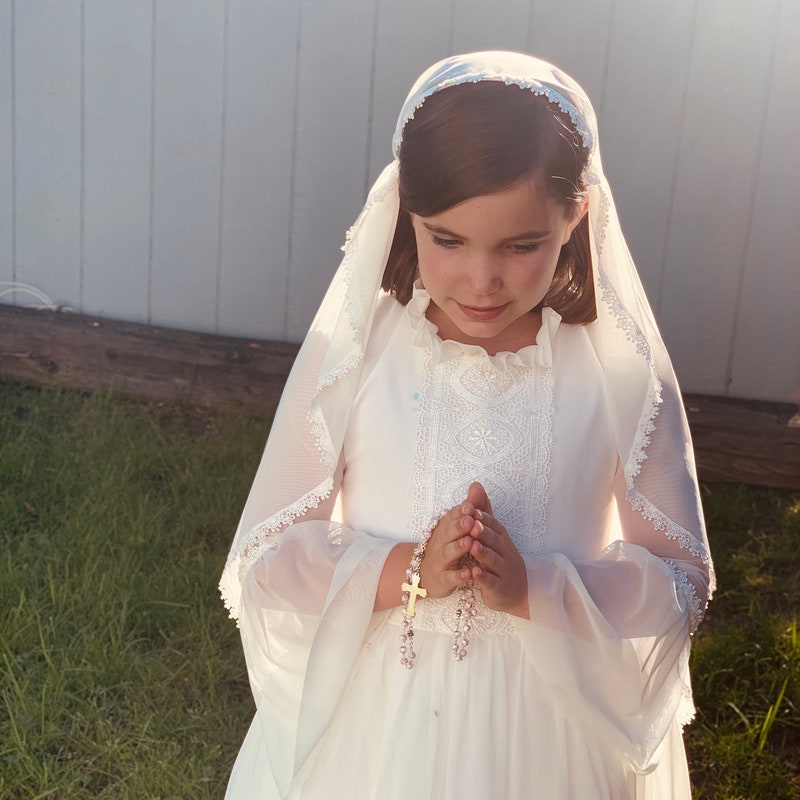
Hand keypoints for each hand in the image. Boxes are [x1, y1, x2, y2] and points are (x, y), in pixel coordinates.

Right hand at [418, 502, 478, 597]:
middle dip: (460, 526)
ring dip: (459, 547)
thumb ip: (470, 506)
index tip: (471, 506)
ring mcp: (442, 560)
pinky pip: (451, 577)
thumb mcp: (457, 525)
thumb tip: (478, 485)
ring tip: (469, 542)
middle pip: (450, 532)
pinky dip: (460, 575)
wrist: (424, 573)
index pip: (453, 516)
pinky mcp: (443, 578)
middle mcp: (442, 541)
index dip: (462, 511)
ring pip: (449, 553)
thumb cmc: (447, 545)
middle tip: (471, 520)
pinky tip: (469, 573)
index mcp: (447, 527)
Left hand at [462, 490, 529, 618]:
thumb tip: (476, 485)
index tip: (471, 509)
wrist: (518, 592)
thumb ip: (484, 511)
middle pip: (494, 540)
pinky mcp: (499, 588)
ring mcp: (503, 570)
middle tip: (472, 524)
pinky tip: (474, 573)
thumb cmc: (501, 559)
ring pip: (493, 560)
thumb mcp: (493, 535)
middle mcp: (505, 552)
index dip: (482, 517)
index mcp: (501, 538)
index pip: (493, 524)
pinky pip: (491, 582)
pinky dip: (483, 577)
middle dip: (483, 532)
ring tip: (473, 546)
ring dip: (483, 553)